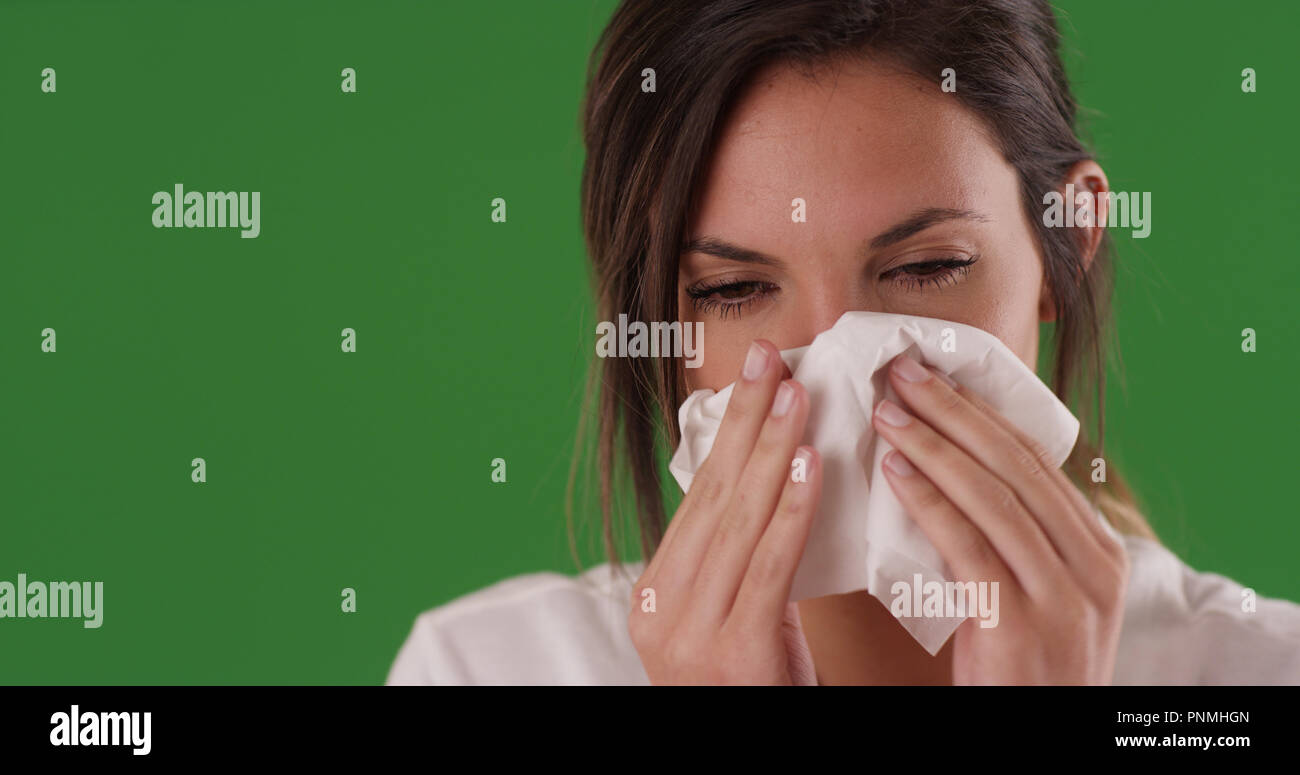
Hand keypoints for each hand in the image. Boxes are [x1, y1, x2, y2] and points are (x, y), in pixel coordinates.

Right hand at [629, 339, 821, 684]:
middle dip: (745, 419)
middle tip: (770, 358)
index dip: (729, 429)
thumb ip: (735, 555)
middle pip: (712, 494)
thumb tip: (765, 473)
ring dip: (770, 449)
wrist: (742, 752)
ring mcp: (688, 631)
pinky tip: (808, 466)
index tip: (752, 374)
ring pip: (737, 521)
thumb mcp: (729, 615)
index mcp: (653, 591)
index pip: (698, 494)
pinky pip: (767, 566)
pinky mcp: (731, 651)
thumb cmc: (750, 689)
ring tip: (795, 394)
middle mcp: (659, 606)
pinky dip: (790, 511)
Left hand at [871, 353, 1128, 684]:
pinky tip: (895, 472)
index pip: (1036, 462)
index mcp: (1100, 551)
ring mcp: (1063, 596)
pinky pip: (968, 546)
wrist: (1039, 739)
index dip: (981, 413)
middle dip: (954, 411)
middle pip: (1015, 466)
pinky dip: (928, 502)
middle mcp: (1093, 567)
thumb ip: (1018, 539)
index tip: (934, 375)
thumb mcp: (1040, 595)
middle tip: (902, 371)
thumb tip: (955, 468)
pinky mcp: (1021, 624)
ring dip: (933, 446)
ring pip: (992, 498)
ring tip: (887, 411)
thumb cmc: (1024, 670)